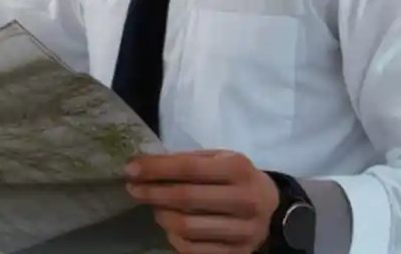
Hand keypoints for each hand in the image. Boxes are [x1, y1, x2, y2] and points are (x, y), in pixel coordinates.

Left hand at [125, 149, 278, 252]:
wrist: (271, 206)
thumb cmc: (235, 177)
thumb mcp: (218, 158)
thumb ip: (185, 160)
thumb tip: (143, 165)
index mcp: (238, 169)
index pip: (188, 168)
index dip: (155, 169)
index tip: (130, 169)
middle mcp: (245, 200)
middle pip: (186, 198)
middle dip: (152, 193)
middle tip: (133, 188)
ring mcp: (244, 230)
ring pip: (187, 227)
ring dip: (161, 216)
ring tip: (155, 207)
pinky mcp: (239, 252)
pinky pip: (193, 250)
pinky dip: (174, 238)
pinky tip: (170, 226)